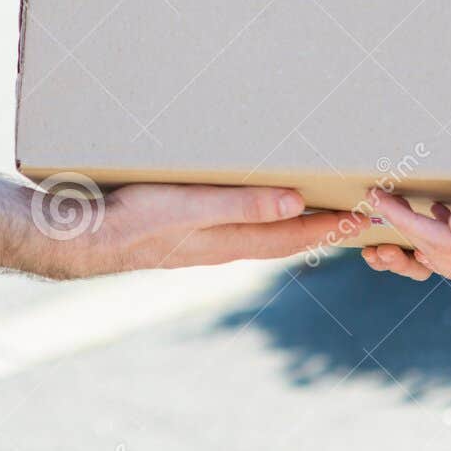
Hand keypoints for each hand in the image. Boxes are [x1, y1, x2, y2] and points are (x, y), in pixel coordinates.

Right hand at [51, 184, 365, 276]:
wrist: (82, 237)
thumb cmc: (135, 218)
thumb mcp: (192, 207)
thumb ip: (243, 206)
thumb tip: (298, 204)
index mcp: (231, 241)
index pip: (295, 235)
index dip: (332, 226)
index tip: (367, 217)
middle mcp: (223, 246)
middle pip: (285, 238)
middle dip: (321, 228)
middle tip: (355, 215)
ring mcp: (202, 242)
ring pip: (261, 234)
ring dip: (291, 223)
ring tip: (316, 209)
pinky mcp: (183, 232)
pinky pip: (235, 226)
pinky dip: (258, 218)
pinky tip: (252, 206)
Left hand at [361, 145, 450, 279]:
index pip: (442, 241)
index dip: (406, 221)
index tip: (378, 197)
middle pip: (438, 252)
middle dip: (400, 233)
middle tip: (369, 205)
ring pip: (446, 252)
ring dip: (412, 239)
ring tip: (383, 221)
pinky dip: (437, 230)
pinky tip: (430, 208)